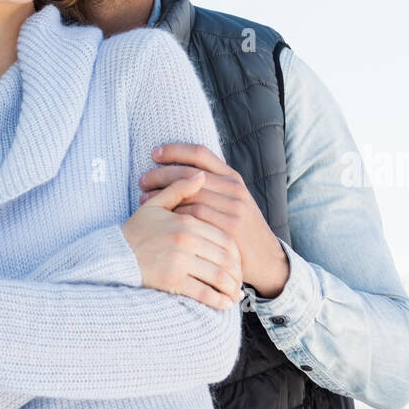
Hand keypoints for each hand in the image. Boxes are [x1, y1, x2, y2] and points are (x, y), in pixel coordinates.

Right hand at [122, 171, 243, 308]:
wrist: (114, 253)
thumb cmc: (136, 230)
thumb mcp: (157, 205)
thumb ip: (180, 189)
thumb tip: (201, 175)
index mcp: (187, 222)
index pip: (224, 238)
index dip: (236, 253)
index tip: (239, 262)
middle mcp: (186, 241)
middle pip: (225, 258)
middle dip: (237, 273)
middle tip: (241, 281)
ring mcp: (180, 261)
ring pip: (218, 277)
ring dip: (231, 288)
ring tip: (235, 294)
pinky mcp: (172, 281)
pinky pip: (203, 293)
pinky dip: (218, 300)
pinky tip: (224, 304)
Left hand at [138, 144, 290, 298]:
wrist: (266, 258)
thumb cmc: (241, 228)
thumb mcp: (233, 200)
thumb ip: (213, 185)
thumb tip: (179, 171)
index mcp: (233, 177)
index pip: (201, 153)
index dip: (176, 150)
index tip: (155, 153)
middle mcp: (234, 189)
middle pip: (190, 173)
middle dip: (161, 174)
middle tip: (142, 180)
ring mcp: (232, 208)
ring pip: (189, 194)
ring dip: (163, 195)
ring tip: (144, 198)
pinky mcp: (228, 228)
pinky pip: (194, 216)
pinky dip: (174, 214)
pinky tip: (161, 216)